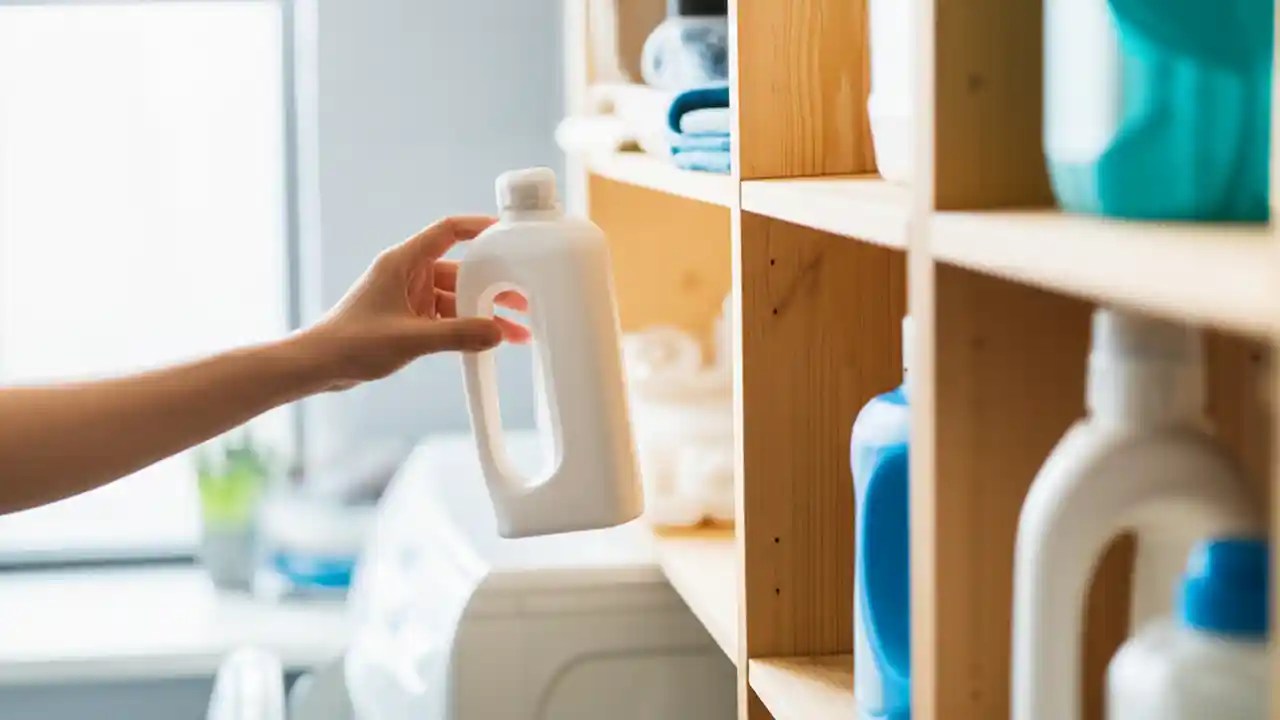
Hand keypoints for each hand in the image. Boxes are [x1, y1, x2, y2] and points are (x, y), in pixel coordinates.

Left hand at [300, 216, 528, 389]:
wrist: (317, 366)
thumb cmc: (351, 343)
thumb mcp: (410, 338)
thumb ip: (457, 335)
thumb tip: (498, 333)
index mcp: (403, 262)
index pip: (448, 231)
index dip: (480, 228)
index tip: (510, 235)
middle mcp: (409, 275)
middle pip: (461, 271)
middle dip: (493, 286)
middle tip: (525, 300)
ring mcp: (409, 297)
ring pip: (457, 299)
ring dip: (483, 313)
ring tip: (517, 332)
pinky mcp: (408, 319)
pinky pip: (447, 318)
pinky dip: (467, 328)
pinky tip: (489, 342)